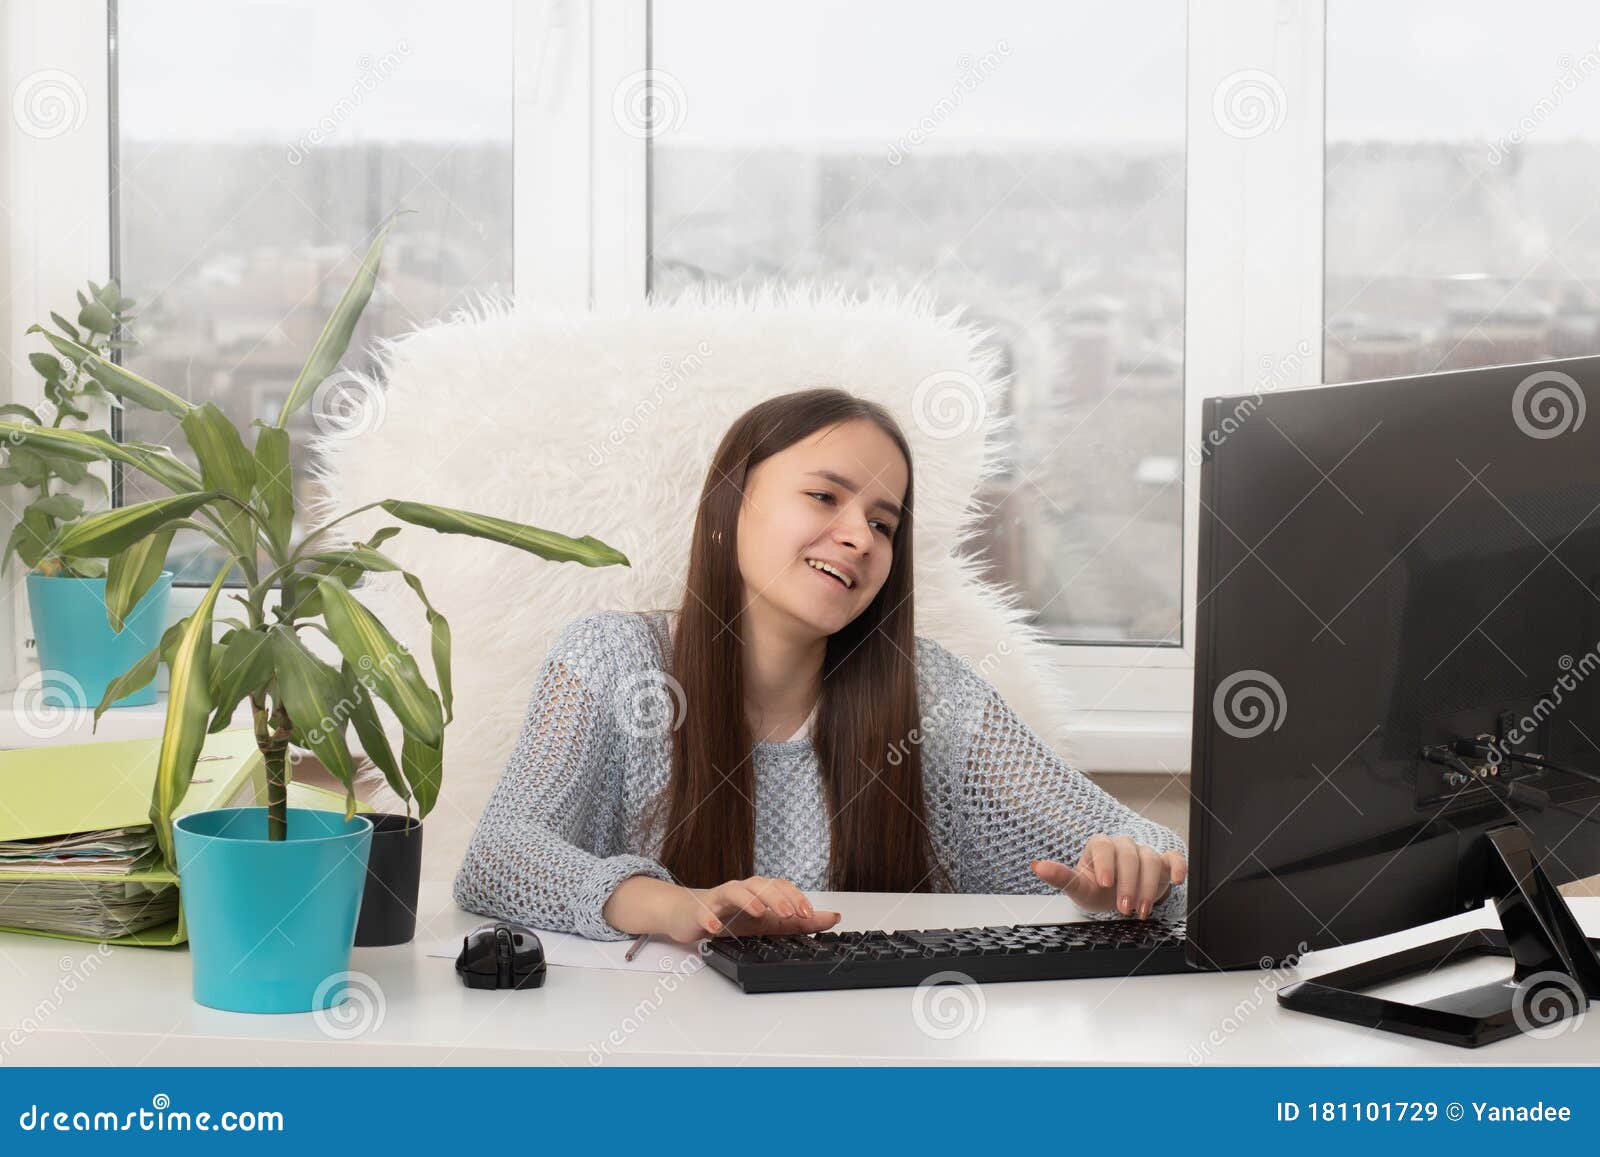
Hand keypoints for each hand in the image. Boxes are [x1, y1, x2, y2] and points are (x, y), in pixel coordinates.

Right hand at [663, 875, 841, 942]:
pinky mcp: (700, 911)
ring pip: (734, 891)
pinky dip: (711, 920)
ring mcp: (719, 899)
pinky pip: (705, 912)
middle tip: (790, 914)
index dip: (795, 897)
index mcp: (760, 892)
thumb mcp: (770, 923)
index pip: (781, 886)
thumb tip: (834, 918)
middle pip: (760, 885)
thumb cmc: (731, 918)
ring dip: (748, 901)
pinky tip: (717, 929)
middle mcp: (742, 890)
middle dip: (777, 898)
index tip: (808, 914)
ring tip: (760, 913)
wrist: (690, 916)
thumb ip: (801, 922)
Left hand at [1030, 833, 1187, 918]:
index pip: (1103, 845)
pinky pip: (1174, 857)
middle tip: (1124, 908)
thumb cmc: (1097, 890)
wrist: (1118, 897)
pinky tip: (1176, 880)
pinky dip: (1177, 866)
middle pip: (1129, 854)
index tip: (1105, 884)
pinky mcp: (1163, 863)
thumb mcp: (1079, 887)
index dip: (1106, 863)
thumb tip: (1037, 865)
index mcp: (1100, 847)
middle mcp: (1123, 846)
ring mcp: (1144, 853)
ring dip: (1147, 886)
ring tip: (1140, 911)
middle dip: (1128, 883)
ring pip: (1150, 858)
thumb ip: (1060, 877)